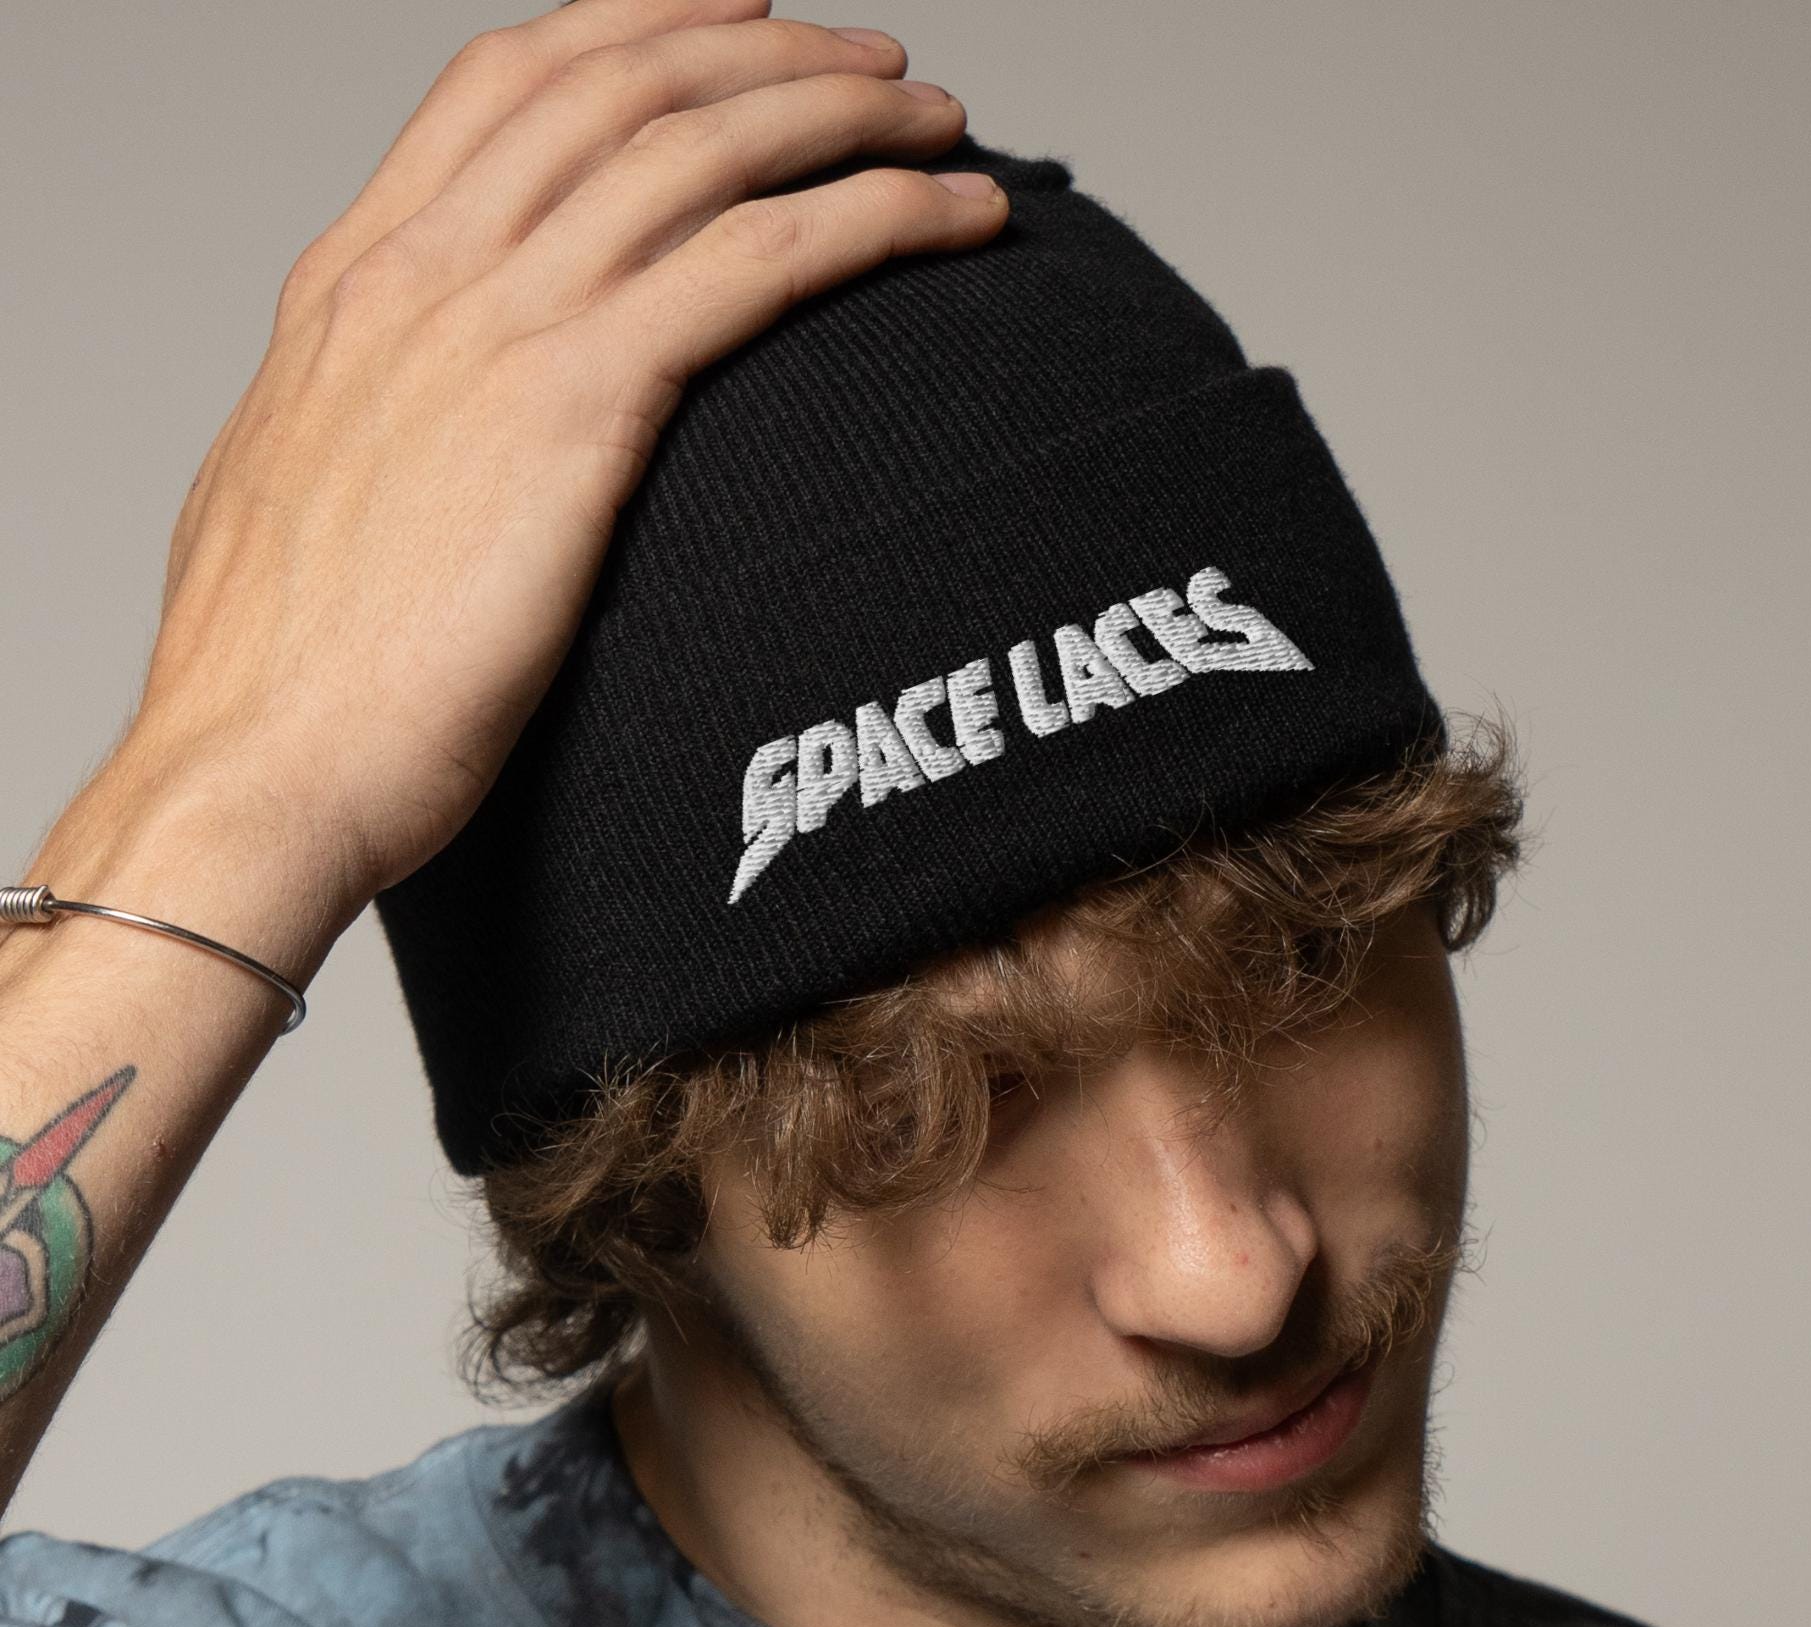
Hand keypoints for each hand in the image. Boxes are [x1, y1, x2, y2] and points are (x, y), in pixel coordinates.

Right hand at [127, 0, 1003, 916]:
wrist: (257, 767)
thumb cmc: (285, 683)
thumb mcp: (308, 503)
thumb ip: (378, 431)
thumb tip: (428, 441)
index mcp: (357, 285)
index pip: (508, 86)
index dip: (638, 26)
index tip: (736, 21)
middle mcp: (425, 273)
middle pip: (623, 83)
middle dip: (769, 49)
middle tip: (875, 62)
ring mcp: (496, 328)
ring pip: (702, 149)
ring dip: (843, 114)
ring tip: (942, 122)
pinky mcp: (574, 410)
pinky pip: (756, 263)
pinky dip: (874, 221)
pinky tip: (953, 218)